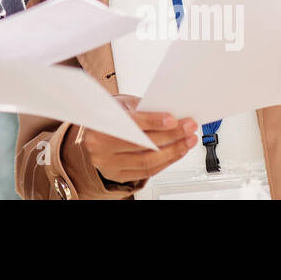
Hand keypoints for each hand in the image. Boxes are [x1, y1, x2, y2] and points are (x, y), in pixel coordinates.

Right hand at [64, 95, 197, 185]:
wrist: (92, 135)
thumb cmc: (109, 115)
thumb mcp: (120, 104)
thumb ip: (141, 108)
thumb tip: (169, 113)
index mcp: (100, 124)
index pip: (130, 124)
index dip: (153, 122)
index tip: (173, 120)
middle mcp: (100, 147)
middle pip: (142, 144)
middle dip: (171, 136)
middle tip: (188, 128)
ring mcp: (108, 164)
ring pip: (147, 161)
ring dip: (173, 151)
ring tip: (187, 141)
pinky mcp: (117, 175)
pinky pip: (147, 172)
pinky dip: (165, 162)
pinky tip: (176, 153)